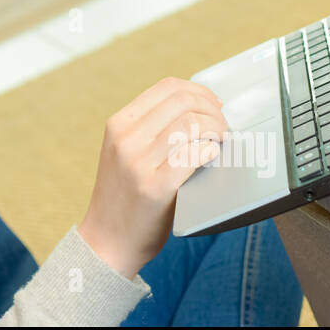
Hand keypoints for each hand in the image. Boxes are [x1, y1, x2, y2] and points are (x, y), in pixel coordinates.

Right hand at [77, 77, 229, 279]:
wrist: (106, 241)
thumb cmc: (125, 196)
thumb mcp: (125, 152)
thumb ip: (150, 129)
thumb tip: (198, 108)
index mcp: (118, 124)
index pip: (166, 87)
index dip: (198, 90)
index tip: (214, 104)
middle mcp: (125, 138)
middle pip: (182, 102)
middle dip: (212, 109)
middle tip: (223, 125)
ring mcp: (138, 163)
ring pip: (190, 125)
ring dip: (216, 128)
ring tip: (221, 140)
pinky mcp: (155, 188)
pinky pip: (192, 155)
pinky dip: (209, 150)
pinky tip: (211, 155)